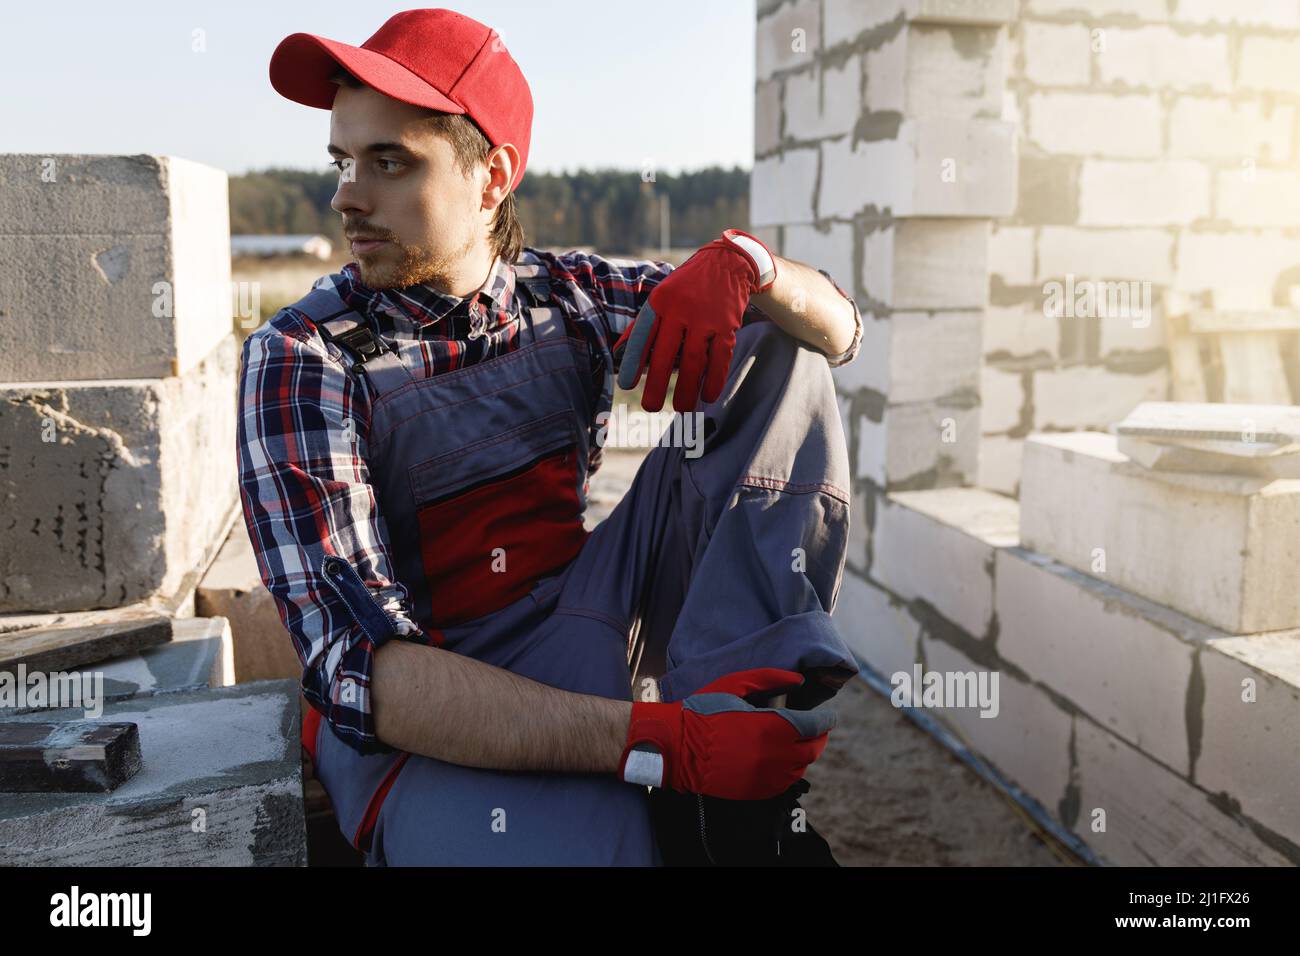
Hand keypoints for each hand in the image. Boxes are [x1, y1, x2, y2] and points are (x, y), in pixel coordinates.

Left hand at [615, 229, 776, 412]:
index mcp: (660, 302)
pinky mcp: (727, 325)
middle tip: (649, 408)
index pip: (643, 335)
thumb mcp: (662, 296)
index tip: (626, 384)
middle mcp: (681, 309)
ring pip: (693, 360)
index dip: (633, 360)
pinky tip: (708, 396)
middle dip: (657, 383)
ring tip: (680, 409)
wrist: (728, 262)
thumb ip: (643, 324)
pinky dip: (714, 378)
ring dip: (687, 388)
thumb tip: (617, 351)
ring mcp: (706, 317)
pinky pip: (720, 357)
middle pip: (666, 353)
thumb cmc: (688, 286)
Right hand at [617, 667, 834, 799]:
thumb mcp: (735, 683)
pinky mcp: (755, 791)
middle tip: (817, 729)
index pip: (815, 725)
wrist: (675, 747)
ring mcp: (765, 776)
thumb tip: (799, 679)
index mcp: (772, 726)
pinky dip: (789, 771)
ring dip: (804, 754)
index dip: (826, 719)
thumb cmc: (703, 710)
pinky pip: (784, 784)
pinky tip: (782, 761)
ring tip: (799, 743)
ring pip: (800, 768)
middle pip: (813, 749)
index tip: (829, 716)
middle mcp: (774, 755)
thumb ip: (771, 678)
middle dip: (819, 737)